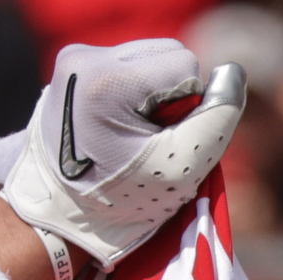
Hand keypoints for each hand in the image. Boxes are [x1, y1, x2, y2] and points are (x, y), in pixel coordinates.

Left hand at [0, 41, 245, 271]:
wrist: (51, 221)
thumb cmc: (116, 206)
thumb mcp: (179, 171)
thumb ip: (216, 119)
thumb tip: (231, 73)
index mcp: (107, 80)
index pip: (185, 66)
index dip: (184, 111)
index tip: (156, 146)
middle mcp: (83, 59)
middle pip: (165, 54)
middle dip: (165, 99)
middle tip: (140, 145)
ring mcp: (71, 61)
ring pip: (145, 58)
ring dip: (147, 95)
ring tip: (124, 139)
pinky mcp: (67, 67)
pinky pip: (122, 65)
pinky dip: (127, 94)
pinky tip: (111, 128)